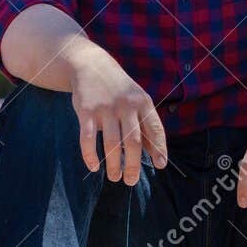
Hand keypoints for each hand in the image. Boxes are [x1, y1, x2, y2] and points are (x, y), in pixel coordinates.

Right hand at [66, 47, 167, 184]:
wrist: (91, 65)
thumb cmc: (118, 89)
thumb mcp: (137, 101)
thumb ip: (146, 126)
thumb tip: (157, 156)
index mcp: (142, 102)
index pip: (155, 128)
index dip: (159, 148)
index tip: (160, 165)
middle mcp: (125, 105)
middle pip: (133, 141)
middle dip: (133, 165)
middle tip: (130, 181)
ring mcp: (105, 108)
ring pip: (111, 143)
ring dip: (113, 164)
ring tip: (115, 178)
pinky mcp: (86, 111)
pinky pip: (87, 138)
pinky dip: (90, 155)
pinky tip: (94, 167)